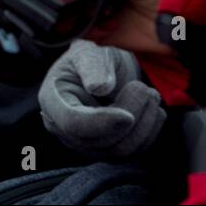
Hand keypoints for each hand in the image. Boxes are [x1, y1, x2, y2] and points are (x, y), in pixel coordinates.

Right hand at [38, 39, 165, 157]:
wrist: (104, 71)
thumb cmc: (92, 60)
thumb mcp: (88, 52)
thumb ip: (92, 66)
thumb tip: (99, 88)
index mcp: (52, 101)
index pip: (72, 123)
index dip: (102, 123)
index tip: (129, 115)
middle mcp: (64, 128)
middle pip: (101, 140)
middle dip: (131, 115)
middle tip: (145, 88)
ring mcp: (85, 144)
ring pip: (120, 151)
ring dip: (145, 124)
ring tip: (151, 95)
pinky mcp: (108, 151)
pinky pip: (134, 153)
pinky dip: (150, 132)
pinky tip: (152, 110)